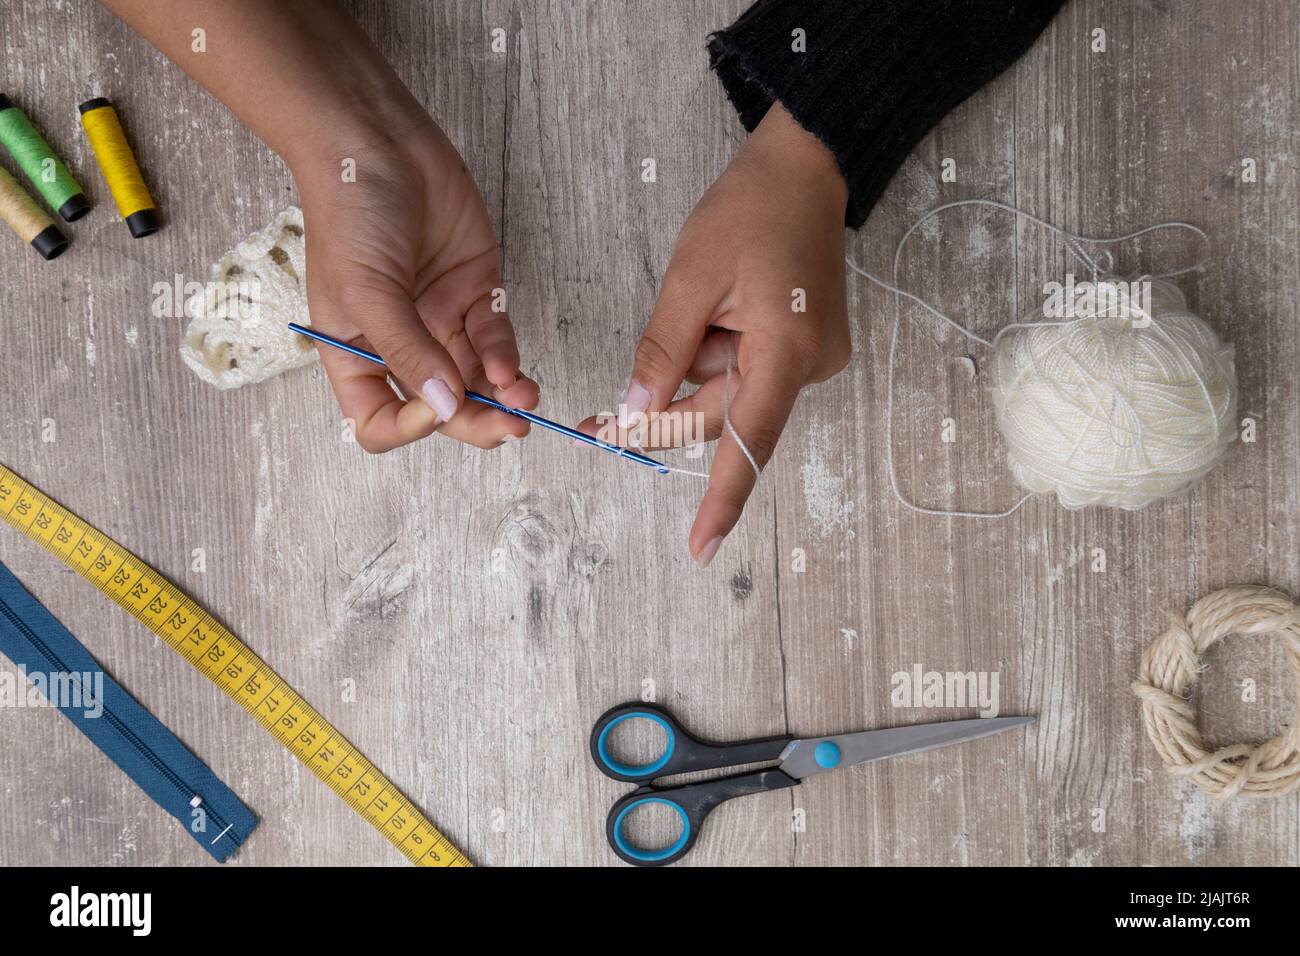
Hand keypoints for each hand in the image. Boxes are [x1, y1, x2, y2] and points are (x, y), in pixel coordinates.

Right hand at [295, 113, 538, 451]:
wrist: (376, 141)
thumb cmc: (349, 212)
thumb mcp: (367, 291)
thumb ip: (408, 352)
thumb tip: (443, 408)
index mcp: (355, 352)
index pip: (381, 419)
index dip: (409, 427)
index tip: (436, 408)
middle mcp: (400, 342)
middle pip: (440, 405)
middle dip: (474, 422)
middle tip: (508, 429)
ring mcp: (440, 317)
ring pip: (476, 379)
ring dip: (500, 397)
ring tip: (523, 401)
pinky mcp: (476, 289)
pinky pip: (496, 339)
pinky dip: (508, 358)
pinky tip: (514, 369)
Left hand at [579, 103, 850, 565]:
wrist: (806, 167)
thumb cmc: (751, 210)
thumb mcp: (691, 277)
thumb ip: (662, 352)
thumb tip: (637, 411)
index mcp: (785, 351)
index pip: (746, 441)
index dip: (721, 499)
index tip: (700, 548)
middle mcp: (807, 365)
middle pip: (721, 415)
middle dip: (660, 414)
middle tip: (591, 426)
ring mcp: (808, 358)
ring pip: (727, 390)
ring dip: (689, 368)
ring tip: (696, 302)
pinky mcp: (800, 345)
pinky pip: (742, 369)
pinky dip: (711, 353)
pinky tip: (714, 306)